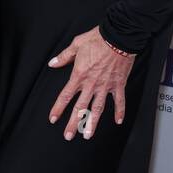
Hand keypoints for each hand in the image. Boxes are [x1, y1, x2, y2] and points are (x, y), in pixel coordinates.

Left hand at [47, 26, 135, 140]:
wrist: (118, 37)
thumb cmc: (98, 39)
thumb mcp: (76, 45)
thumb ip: (64, 56)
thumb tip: (52, 63)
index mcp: (79, 75)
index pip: (65, 96)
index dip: (58, 109)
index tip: (53, 118)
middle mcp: (91, 84)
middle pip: (80, 108)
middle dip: (73, 123)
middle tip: (68, 135)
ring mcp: (105, 86)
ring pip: (98, 109)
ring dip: (92, 123)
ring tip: (88, 135)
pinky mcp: (118, 84)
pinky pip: (119, 101)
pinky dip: (120, 111)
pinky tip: (118, 121)